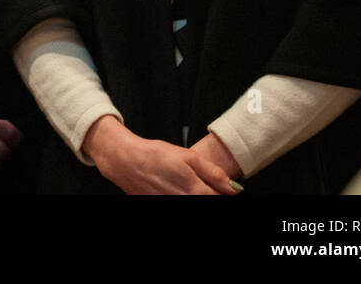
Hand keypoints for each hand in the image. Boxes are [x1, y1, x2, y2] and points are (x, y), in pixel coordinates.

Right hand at [81, 115, 235, 194]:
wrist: (125, 161)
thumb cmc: (154, 154)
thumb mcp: (187, 156)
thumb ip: (213, 173)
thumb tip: (234, 188)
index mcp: (195, 190)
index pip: (220, 198)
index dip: (225, 193)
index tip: (224, 188)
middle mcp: (185, 202)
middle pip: (207, 202)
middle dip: (211, 194)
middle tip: (204, 184)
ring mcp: (172, 205)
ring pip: (194, 204)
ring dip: (197, 195)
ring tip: (188, 185)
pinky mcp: (161, 206)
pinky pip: (179, 204)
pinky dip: (183, 196)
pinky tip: (177, 189)